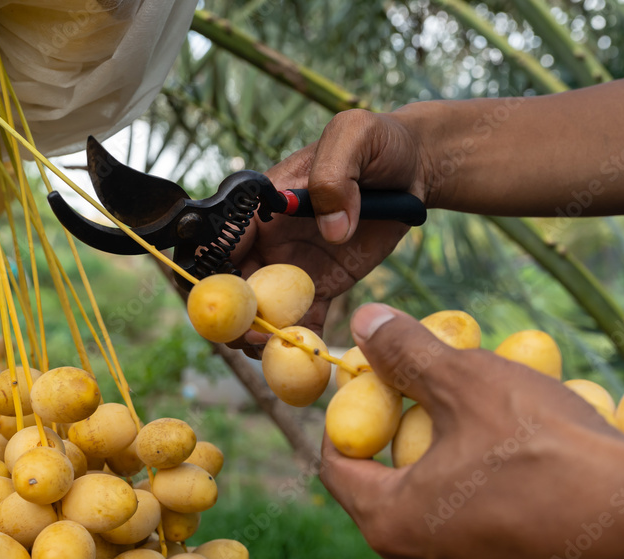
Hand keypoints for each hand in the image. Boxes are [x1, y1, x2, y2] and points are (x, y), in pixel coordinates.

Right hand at [228, 109, 431, 356]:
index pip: (218, 241)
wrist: (415, 167)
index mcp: (262, 206)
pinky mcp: (323, 285)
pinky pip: (303, 320)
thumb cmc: (378, 143)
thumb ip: (334, 174)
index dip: (207, 272)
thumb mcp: (354, 137)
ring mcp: (294, 266)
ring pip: (262, 310)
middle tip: (248, 336)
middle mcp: (269, 240)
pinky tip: (306, 355)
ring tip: (273, 350)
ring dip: (259, 335)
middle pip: (232, 286)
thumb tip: (332, 228)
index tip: (217, 300)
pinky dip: (300, 341)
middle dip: (231, 316)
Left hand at [320, 304, 623, 558]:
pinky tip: (538, 457)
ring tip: (499, 415)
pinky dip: (502, 490)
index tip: (380, 381)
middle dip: (416, 430)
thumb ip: (409, 353)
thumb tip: (367, 323)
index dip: (354, 413)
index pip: (340, 466)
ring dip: (463, 456)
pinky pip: (494, 528)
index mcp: (393, 526)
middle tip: (445, 389)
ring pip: (450, 505)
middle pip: (396, 484)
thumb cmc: (553, 451)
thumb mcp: (470, 383)